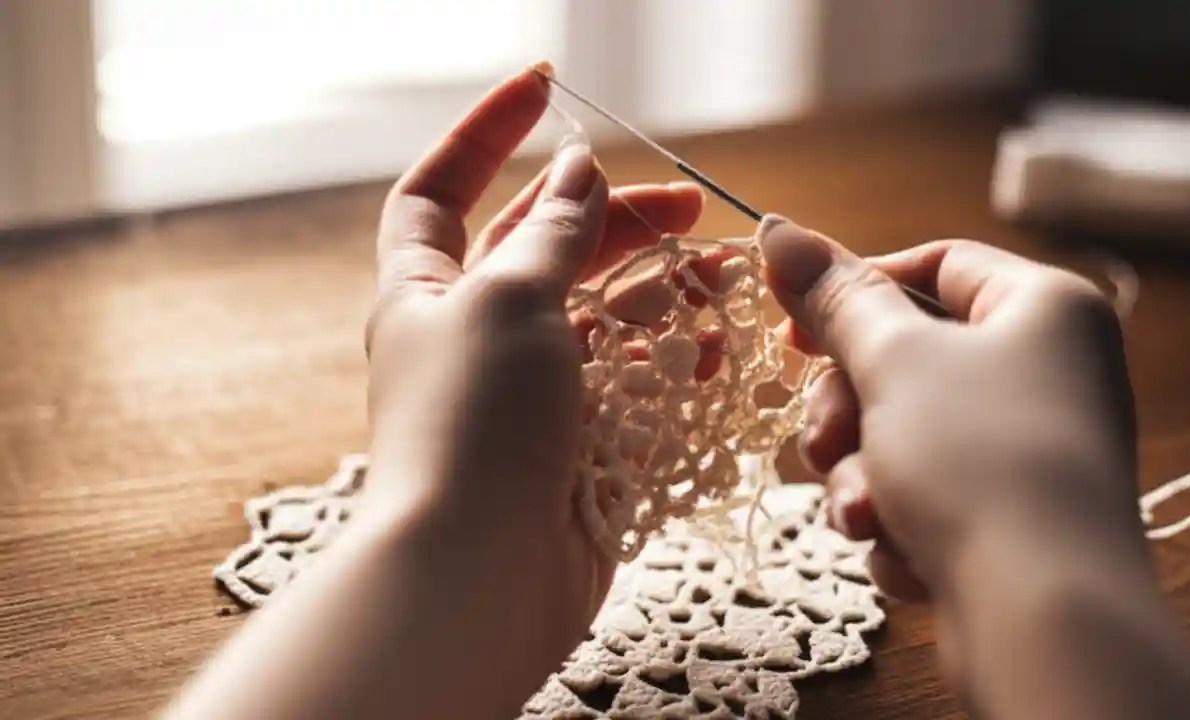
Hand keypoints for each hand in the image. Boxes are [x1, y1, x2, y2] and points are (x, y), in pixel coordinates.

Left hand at [167, 66, 721, 719]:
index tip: (548, 86)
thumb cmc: (473, 424)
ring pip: (603, 322)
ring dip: (663, 294)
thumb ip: (548, 231)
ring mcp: (529, 397)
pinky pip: (631, 386)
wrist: (478, 574)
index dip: (485, 132)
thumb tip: (574, 167)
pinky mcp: (577, 448)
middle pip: (547, 252)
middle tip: (690, 211)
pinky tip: (718, 350)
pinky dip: (673, 364)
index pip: (440, 188)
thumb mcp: (506, 299)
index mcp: (427, 290)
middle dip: (616, 222)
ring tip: (726, 278)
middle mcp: (474, 337)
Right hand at [760, 217, 1144, 599]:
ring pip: (901, 434)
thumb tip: (778, 227)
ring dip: (862, 473)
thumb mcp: (894, 360)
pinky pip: (924, 493)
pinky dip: (899, 518)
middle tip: (828, 437)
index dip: (857, 288)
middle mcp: (1046, 371)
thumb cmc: (977, 460)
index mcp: (1044, 309)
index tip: (792, 322)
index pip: (934, 265)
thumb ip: (835, 296)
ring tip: (867, 510)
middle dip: (850, 408)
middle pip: (907, 358)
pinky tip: (905, 548)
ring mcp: (1028, 448)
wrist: (1042, 615)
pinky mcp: (1007, 517)